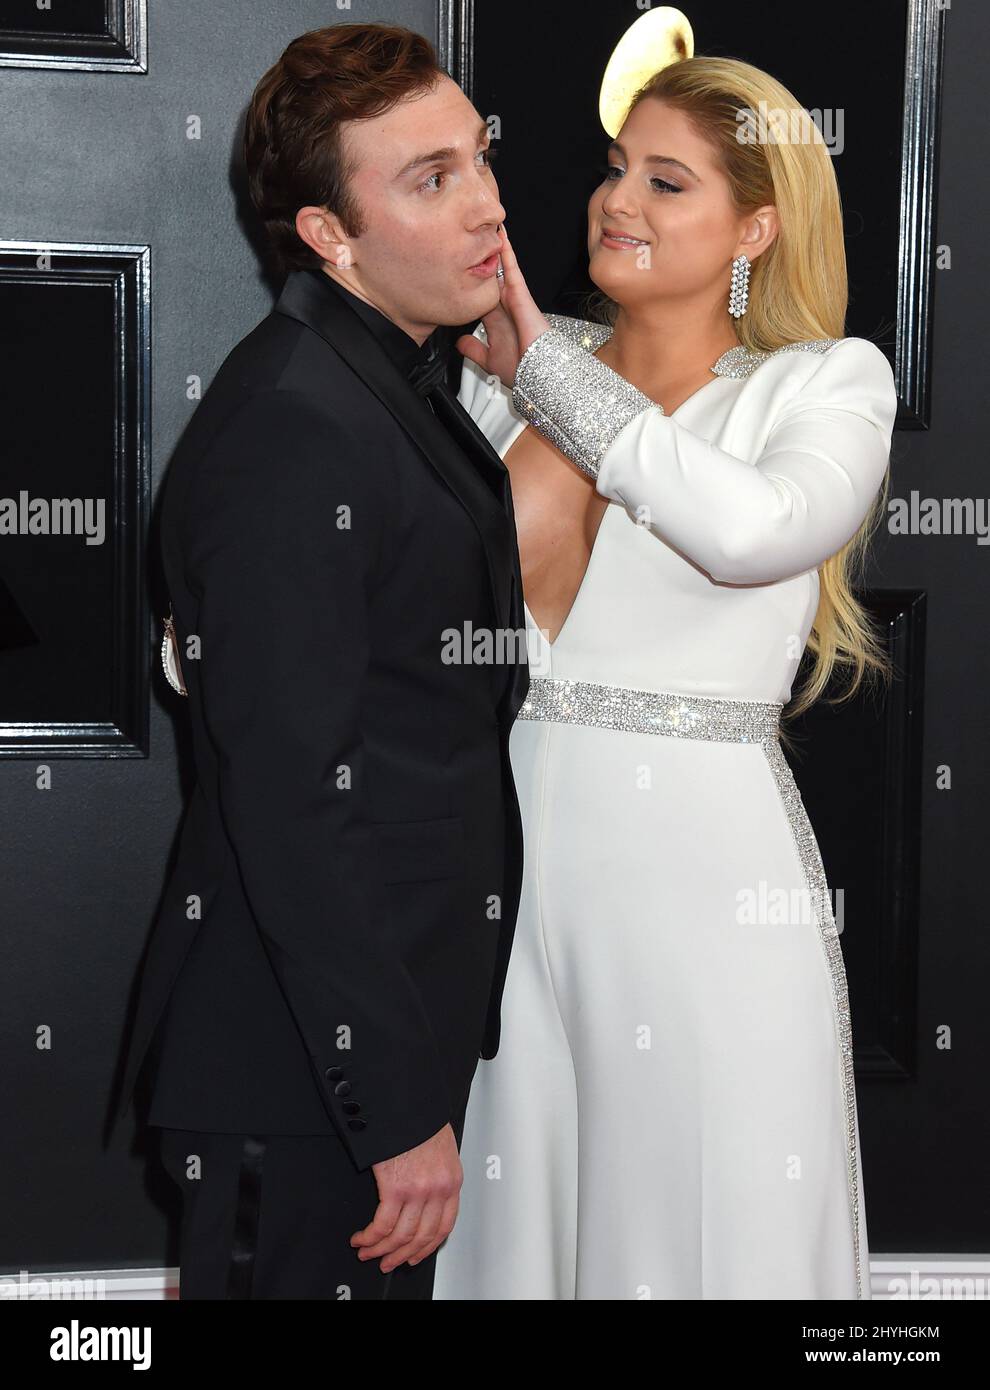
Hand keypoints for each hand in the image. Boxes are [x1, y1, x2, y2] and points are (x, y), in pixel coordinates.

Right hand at [349, 1122, 461, 1274]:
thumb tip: (424, 1199)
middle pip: (421, 1237)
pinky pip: (382, 1225)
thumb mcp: (441, 1148)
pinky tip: (361, 1238)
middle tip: (387, 1262)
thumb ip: (437, 1175)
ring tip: (367, 1252)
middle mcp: (438, 1189)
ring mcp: (418, 1190)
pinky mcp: (395, 1187)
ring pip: (400, 1236)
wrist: (408, 1101)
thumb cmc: (421, 1119)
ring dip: (381, 1250)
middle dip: (401, 1255)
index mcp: (452, 1180)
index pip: (444, 1227)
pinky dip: (370, 1237)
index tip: (414, 1255)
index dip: (426, 1247)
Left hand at [455, 223, 549, 385]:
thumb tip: (459, 343)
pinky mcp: (520, 293)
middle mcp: (504, 305)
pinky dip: (506, 251)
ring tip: (484, 226)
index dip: (468, 278)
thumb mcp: (489, 359)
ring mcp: (513, 298)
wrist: (539, 374)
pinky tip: (501, 234)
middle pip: (488, 275)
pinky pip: (512, 267)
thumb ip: (473, 349)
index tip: (454, 266)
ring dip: (493, 248)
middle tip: (468, 235)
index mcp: (496, 319)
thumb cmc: (522, 369)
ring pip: (500, 267)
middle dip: (480, 257)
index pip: (479, 293)